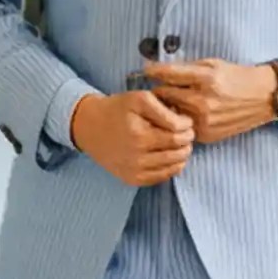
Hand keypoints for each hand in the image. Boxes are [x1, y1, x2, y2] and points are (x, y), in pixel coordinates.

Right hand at [71, 92, 194, 186]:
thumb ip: (164, 110)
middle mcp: (136, 156)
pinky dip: (172, 167)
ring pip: (174, 166)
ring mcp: (134, 170)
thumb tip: (185, 125)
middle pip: (178, 151)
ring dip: (182, 154)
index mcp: (139, 134)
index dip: (187, 126)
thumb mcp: (139, 99)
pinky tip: (168, 155)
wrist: (90, 127)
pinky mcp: (132, 179)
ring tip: (178, 143)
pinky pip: (163, 177)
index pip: (177, 134)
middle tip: (185, 133)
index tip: (185, 121)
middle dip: (187, 141)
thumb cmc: (117, 109)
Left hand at [144, 59, 277, 143]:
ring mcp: (205, 121)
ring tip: (168, 103)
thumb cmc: (237, 77)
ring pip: (170, 115)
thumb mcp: (213, 64)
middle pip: (164, 96)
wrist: (264, 97)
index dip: (153, 71)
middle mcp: (203, 101)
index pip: (168, 74)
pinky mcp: (207, 135)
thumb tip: (159, 70)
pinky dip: (180, 121)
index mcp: (205, 79)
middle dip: (159, 91)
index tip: (146, 70)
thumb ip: (186, 68)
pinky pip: (183, 128)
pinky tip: (185, 115)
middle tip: (157, 88)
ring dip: (167, 108)